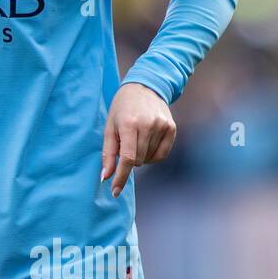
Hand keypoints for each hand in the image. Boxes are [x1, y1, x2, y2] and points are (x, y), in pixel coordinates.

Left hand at [100, 83, 175, 198]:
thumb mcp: (109, 127)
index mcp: (129, 124)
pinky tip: (147, 143)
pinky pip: (162, 154)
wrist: (144, 87)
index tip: (114, 192)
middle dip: (129, 161)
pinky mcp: (172, 128)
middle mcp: (148, 125)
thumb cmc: (122, 109)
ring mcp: (162, 126)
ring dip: (140, 156)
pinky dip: (152, 155)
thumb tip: (105, 177)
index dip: (120, 177)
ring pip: (149, 159)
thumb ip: (108, 153)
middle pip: (138, 160)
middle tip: (125, 145)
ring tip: (136, 138)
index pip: (126, 159)